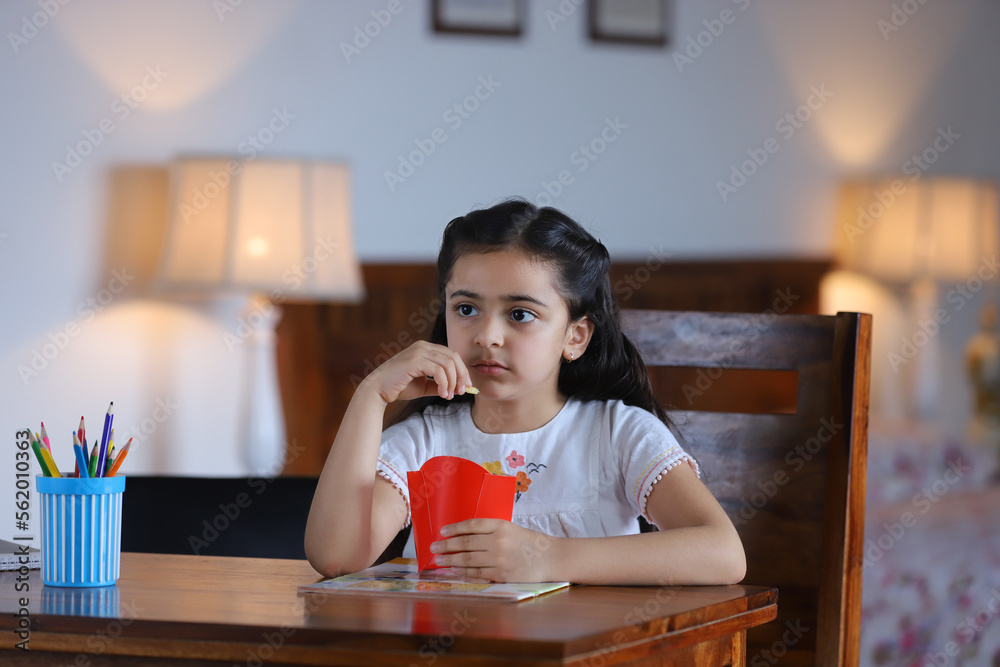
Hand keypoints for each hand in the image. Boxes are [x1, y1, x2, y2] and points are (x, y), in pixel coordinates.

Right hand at [363, 341, 472, 404]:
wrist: (378, 390)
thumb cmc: (399, 387)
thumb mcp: (424, 385)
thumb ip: (439, 384)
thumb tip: (458, 388)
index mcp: (426, 348)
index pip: (452, 355)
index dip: (462, 370)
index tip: (466, 386)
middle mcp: (423, 346)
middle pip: (454, 357)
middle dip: (461, 375)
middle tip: (461, 391)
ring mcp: (419, 351)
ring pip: (448, 364)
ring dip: (453, 382)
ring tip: (449, 395)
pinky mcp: (415, 360)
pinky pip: (439, 371)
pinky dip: (444, 383)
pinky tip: (443, 393)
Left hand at [429, 519, 559, 582]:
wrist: (551, 558)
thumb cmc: (530, 542)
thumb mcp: (512, 529)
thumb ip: (491, 531)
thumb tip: (465, 535)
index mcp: (501, 526)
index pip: (472, 525)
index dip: (455, 528)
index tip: (442, 531)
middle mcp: (498, 541)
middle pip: (466, 543)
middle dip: (446, 545)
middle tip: (433, 547)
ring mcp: (499, 559)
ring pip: (468, 559)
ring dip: (450, 559)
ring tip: (439, 560)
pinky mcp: (501, 574)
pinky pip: (477, 572)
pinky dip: (463, 571)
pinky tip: (454, 569)